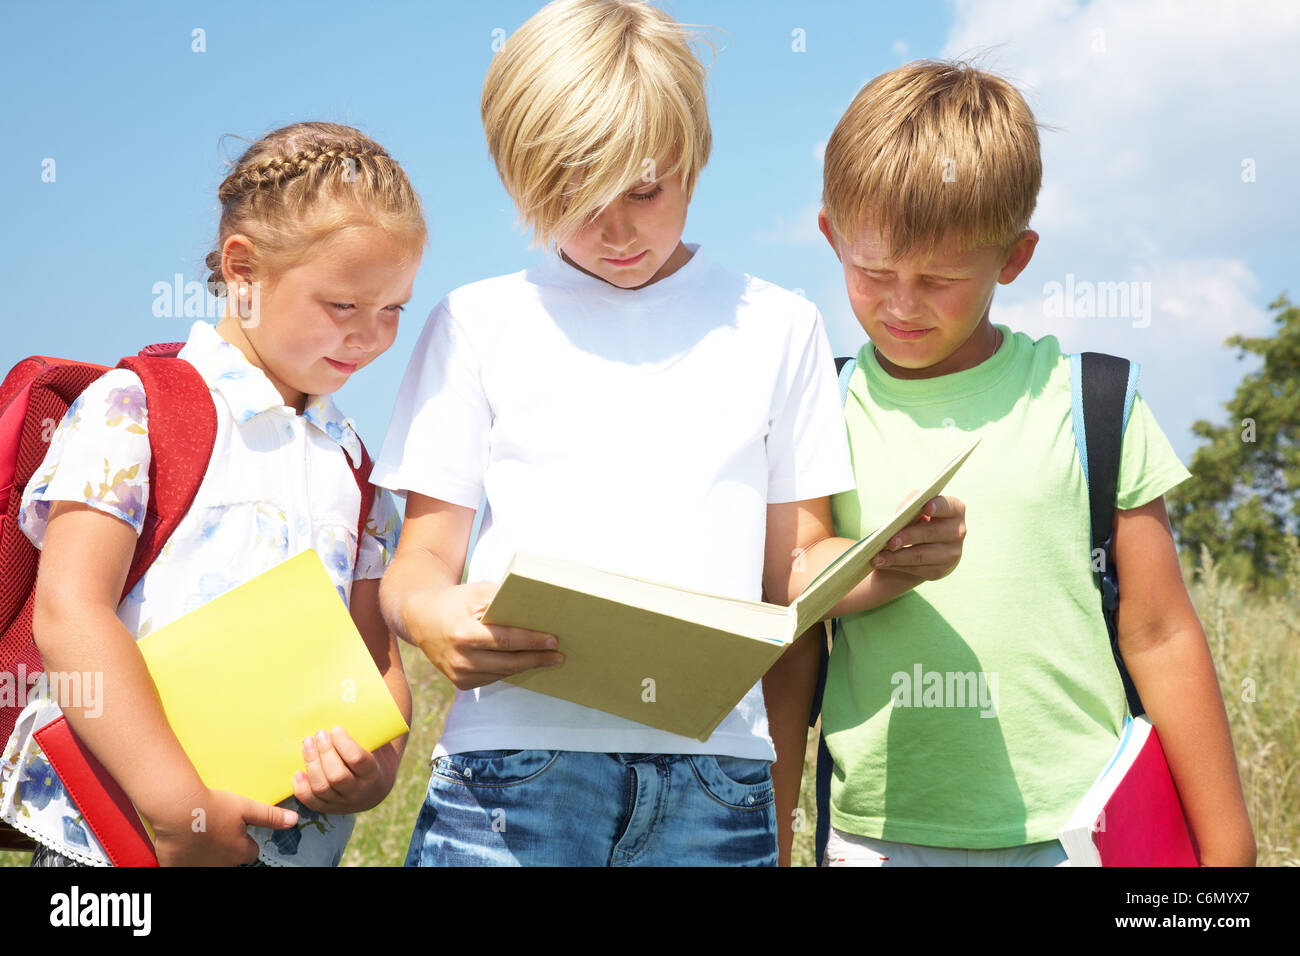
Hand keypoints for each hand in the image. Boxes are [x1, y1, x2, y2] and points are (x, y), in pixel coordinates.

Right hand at [151, 786, 297, 866]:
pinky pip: (185, 864)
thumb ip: (271, 817)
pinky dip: (184, 856)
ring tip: (198, 831)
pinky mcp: (178, 867)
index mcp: (240, 852)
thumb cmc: (213, 806)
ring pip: (208, 862)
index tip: (234, 825)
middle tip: (215, 826)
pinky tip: (182, 841)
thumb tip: (294, 821)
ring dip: (206, 852)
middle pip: (230, 858)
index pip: (250, 850)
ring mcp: (199, 868)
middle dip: (226, 847)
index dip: (244, 837)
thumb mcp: (246, 807)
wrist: (177, 809)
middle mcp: (222, 865)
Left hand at [292, 727, 391, 814]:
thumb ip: (367, 731)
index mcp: (373, 774)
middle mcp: (358, 792)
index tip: (336, 728)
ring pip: (322, 787)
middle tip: (319, 734)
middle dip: (325, 752)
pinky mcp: (328, 808)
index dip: (344, 743)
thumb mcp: (376, 745)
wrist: (374, 787)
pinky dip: (302, 788)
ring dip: (311, 763)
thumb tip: (352, 700)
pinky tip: (297, 772)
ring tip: (307, 743)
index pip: (357, 759)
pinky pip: (311, 802)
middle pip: (337, 775)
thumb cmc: (373, 756)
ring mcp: (342, 803)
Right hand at [405, 581, 563, 689]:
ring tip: (548, 659)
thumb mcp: (477, 592)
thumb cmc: (455, 601)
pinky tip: (524, 663)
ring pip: (503, 673)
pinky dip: (510, 670)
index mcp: (463, 634)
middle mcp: (460, 658)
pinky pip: (493, 678)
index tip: (554, 640)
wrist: (421, 620)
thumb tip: (535, 611)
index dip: (532, 641)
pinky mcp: (460, 683)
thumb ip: (503, 600)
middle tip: (559, 655)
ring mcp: (459, 674)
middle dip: (537, 659)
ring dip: (527, 666)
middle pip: (509, 662)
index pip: (506, 640)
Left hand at [869, 494, 965, 580]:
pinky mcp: (940, 570)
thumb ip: (911, 503)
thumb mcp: (916, 506)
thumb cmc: (918, 518)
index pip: (948, 506)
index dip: (938, 506)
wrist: (924, 545)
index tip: (926, 507)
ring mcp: (952, 554)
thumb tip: (902, 511)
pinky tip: (882, 563)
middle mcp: (958, 532)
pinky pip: (917, 569)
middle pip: (931, 533)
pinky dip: (897, 566)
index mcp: (955, 510)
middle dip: (908, 537)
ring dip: (897, 557)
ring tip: (877, 557)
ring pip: (921, 555)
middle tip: (889, 541)